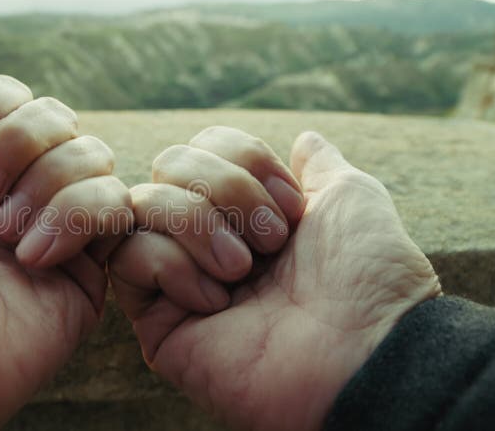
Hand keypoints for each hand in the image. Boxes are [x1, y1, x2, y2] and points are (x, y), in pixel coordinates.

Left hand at [0, 58, 130, 430]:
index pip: (17, 99)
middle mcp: (17, 192)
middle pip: (62, 120)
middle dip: (20, 148)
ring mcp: (55, 231)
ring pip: (96, 157)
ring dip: (49, 185)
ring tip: (4, 238)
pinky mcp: (86, 274)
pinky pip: (117, 210)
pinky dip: (80, 218)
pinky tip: (33, 257)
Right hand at [109, 127, 440, 430]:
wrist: (363, 356)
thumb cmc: (368, 280)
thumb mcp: (350, 199)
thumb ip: (320, 166)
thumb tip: (304, 139)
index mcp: (251, 210)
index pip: (205, 145)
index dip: (244, 158)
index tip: (292, 207)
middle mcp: (211, 238)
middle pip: (168, 163)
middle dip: (224, 188)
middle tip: (270, 242)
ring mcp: (180, 277)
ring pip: (140, 203)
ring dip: (199, 226)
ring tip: (241, 272)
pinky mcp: (157, 320)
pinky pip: (127, 257)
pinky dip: (171, 264)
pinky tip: (215, 301)